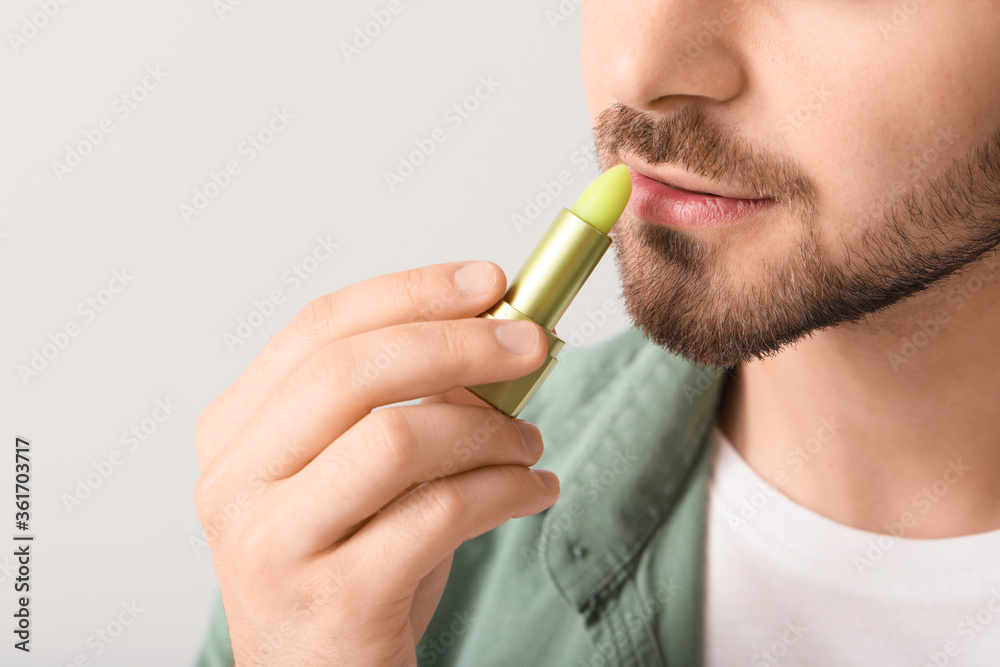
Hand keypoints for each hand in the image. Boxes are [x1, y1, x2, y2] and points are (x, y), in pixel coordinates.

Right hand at [194, 261, 559, 665]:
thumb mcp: (359, 475)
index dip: (410, 292)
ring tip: (530, 444)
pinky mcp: (333, 600)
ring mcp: (274, 543)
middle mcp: (236, 481)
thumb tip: (496, 333)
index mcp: (236, 432)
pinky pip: (439, 514)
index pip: (320, 328)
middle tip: (532, 343)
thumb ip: (405, 402)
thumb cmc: (347, 564)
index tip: (488, 280)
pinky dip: (506, 490)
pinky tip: (534, 490)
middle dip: (458, 344)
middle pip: (351, 372)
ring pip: (397, 439)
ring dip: (489, 430)